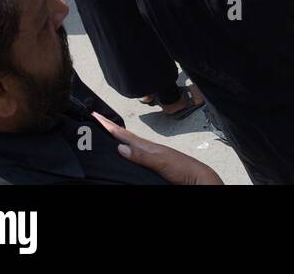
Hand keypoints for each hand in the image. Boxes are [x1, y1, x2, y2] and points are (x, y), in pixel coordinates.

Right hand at [92, 113, 222, 184]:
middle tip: (97, 120)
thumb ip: (142, 155)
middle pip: (125, 137)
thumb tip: (120, 147)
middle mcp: (147, 149)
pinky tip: (123, 151)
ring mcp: (150, 156)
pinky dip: (126, 149)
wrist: (197, 178)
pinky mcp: (153, 165)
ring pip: (129, 144)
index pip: (124, 134)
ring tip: (106, 132)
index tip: (96, 115)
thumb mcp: (161, 161)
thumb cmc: (182, 168)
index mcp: (147, 146)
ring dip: (117, 138)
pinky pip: (134, 154)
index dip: (109, 125)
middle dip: (110, 128)